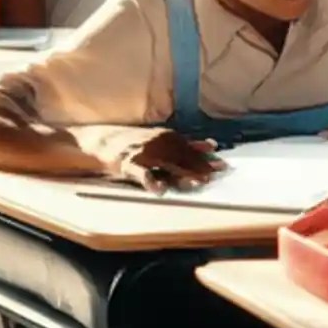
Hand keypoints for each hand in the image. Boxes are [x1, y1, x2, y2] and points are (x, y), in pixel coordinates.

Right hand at [105, 128, 223, 193]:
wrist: (104, 139)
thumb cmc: (138, 142)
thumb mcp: (163, 139)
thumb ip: (187, 144)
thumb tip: (212, 146)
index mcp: (168, 137)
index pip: (191, 149)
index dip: (207, 159)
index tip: (223, 165)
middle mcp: (159, 143)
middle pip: (183, 157)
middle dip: (199, 167)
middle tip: (214, 176)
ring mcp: (145, 154)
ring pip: (167, 164)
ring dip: (182, 173)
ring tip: (196, 182)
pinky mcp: (129, 165)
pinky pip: (142, 174)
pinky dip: (151, 181)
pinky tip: (160, 190)